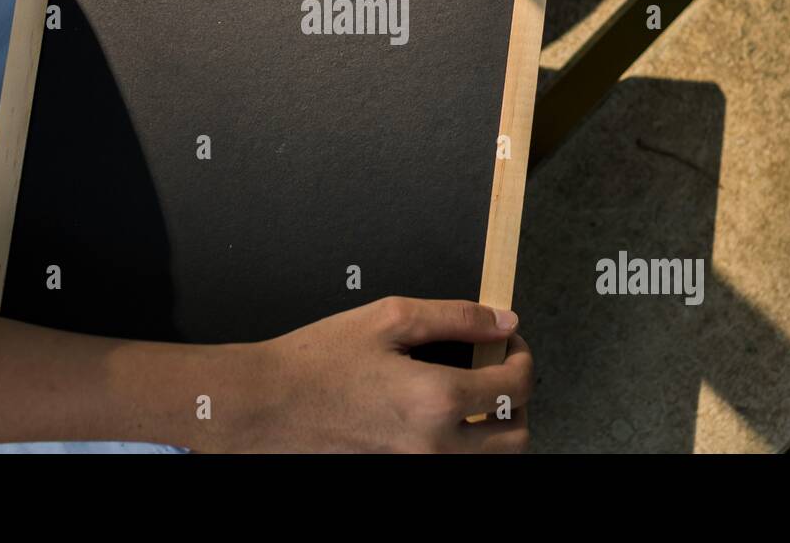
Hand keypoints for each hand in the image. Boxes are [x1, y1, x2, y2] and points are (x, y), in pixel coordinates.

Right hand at [227, 297, 532, 452]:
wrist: (267, 404)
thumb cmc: (317, 361)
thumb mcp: (389, 317)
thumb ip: (455, 316)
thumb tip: (500, 321)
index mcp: (437, 399)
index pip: (516, 386)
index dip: (522, 355)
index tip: (508, 340)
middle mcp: (436, 446)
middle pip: (517, 436)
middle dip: (518, 397)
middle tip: (498, 367)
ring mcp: (419, 469)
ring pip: (492, 461)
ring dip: (498, 427)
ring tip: (475, 393)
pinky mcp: (402, 474)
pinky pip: (457, 466)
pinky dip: (466, 445)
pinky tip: (444, 415)